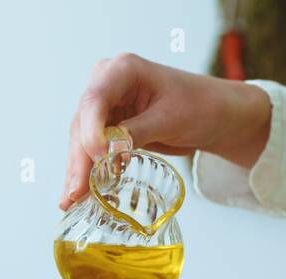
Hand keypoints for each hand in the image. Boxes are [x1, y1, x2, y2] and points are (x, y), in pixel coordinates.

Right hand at [60, 54, 271, 209]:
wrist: (215, 115)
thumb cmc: (200, 107)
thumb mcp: (171, 119)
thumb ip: (138, 131)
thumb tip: (108, 152)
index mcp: (123, 70)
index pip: (96, 99)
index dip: (91, 130)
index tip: (98, 157)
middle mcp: (107, 84)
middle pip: (83, 123)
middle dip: (79, 159)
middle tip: (75, 192)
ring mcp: (106, 107)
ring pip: (83, 141)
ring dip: (77, 171)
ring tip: (71, 201)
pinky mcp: (110, 128)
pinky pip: (93, 152)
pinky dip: (88, 173)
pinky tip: (79, 196)